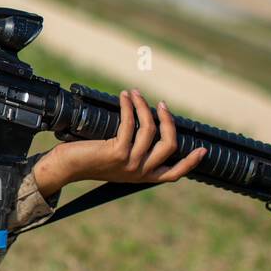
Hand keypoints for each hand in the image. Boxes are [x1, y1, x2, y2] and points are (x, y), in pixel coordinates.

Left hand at [30, 89, 205, 196]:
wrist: (66, 167)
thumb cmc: (89, 160)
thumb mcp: (118, 160)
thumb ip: (134, 151)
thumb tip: (146, 126)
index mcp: (143, 176)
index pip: (174, 174)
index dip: (191, 162)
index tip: (204, 150)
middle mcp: (140, 172)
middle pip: (169, 145)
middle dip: (169, 121)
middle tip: (161, 104)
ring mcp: (129, 164)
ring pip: (150, 130)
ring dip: (144, 107)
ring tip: (136, 94)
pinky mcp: (117, 153)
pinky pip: (130, 124)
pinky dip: (129, 106)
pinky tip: (125, 97)